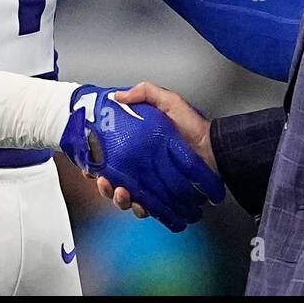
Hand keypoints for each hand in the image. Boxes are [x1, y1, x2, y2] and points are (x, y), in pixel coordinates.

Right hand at [60, 84, 222, 231]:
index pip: (108, 157)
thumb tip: (119, 96)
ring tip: (122, 193)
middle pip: (113, 181)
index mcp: (136, 145)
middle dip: (104, 186)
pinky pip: (147, 208)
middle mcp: (141, 166)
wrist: (214, 150)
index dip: (95, 163)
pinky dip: (140, 209)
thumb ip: (145, 93)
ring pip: (126, 198)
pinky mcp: (163, 197)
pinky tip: (139, 204)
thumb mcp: (168, 102)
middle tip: (104, 181)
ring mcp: (151, 183)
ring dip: (119, 199)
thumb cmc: (193, 127)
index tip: (89, 166)